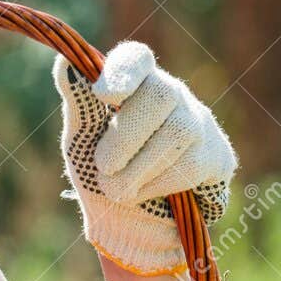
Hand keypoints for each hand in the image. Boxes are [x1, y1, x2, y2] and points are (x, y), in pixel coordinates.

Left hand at [52, 41, 233, 274]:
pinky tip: (143, 192)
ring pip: (176, 133)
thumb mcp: (82, 140)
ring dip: (136, 170)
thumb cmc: (105, 170)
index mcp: (134, 84)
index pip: (136, 58)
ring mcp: (198, 122)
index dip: (123, 71)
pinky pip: (189, 165)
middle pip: (159, 94)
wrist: (132, 221)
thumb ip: (79, 105)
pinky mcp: (216, 155)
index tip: (102, 93)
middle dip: (124, 139)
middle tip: (103, 167)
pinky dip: (155, 186)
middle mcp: (171, 94)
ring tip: (115, 189)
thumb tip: (64, 64)